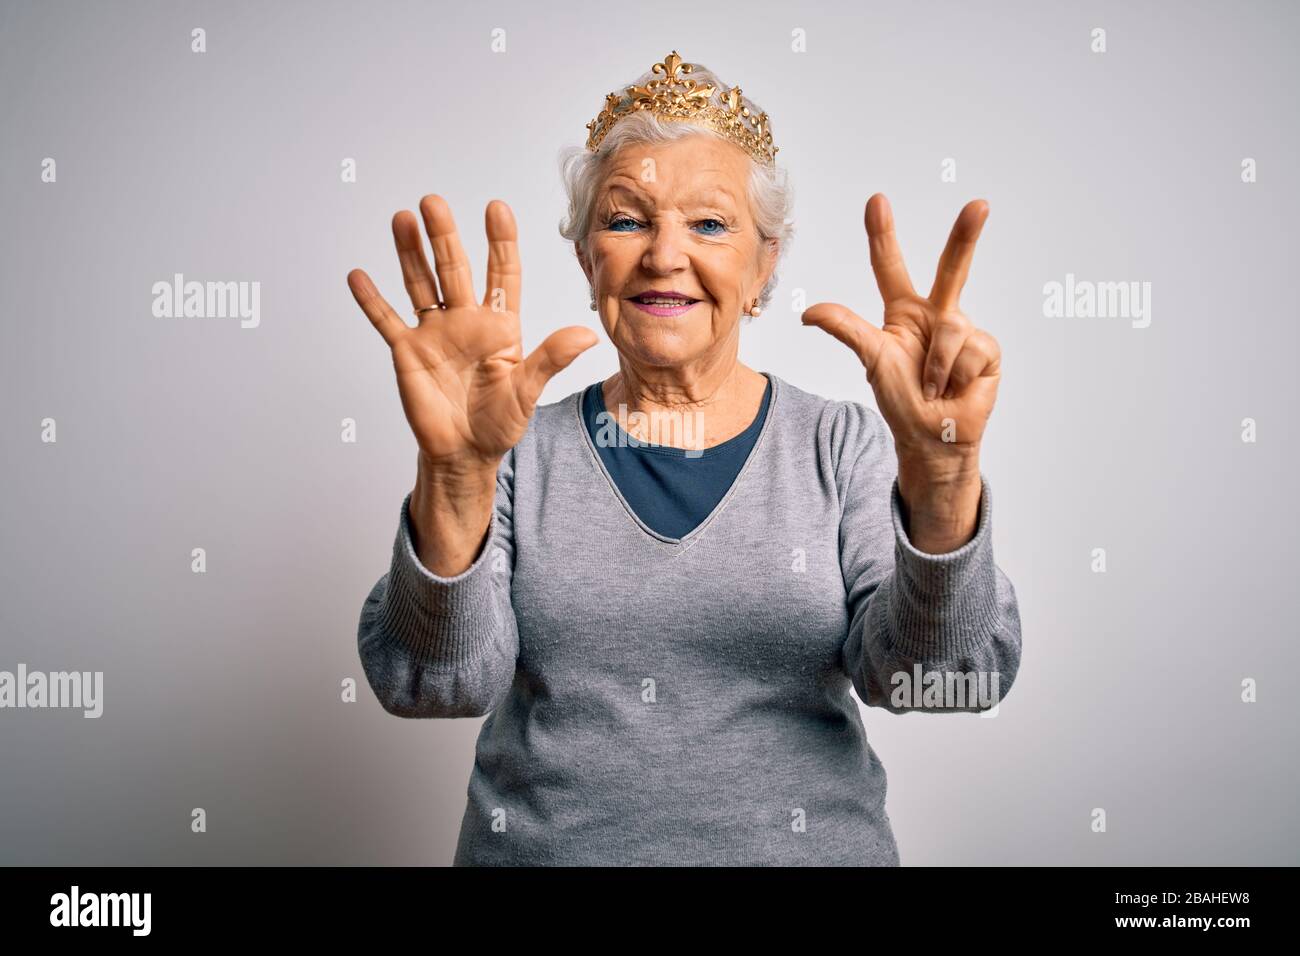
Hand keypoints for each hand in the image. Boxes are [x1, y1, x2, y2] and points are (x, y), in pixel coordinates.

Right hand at [347, 195, 598, 470]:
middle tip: (434, 202)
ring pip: (420, 284)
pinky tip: (358, 275)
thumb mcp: (527, 391)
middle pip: (453, 269)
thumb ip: (551, 359)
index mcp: (499, 326)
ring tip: (402, 218)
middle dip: (444, 236)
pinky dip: (372, 300)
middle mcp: (465, 320)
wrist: (465, 453)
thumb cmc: (499, 423)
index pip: (501, 274)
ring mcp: (434, 333)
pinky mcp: (407, 352)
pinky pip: (387, 321)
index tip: (496, 208)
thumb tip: (587, 335)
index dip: (499, 242)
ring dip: (409, 252)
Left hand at [801, 194, 1000, 471]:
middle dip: (966, 236)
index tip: (877, 201)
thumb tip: (808, 312)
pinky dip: (956, 373)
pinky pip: (970, 348)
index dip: (883, 235)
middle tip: (979, 205)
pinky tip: (957, 387)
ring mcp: (965, 330)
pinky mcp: (987, 349)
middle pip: (951, 268)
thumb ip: (846, 329)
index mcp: (904, 312)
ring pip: (952, 326)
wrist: (933, 437)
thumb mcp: (871, 360)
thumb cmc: (901, 399)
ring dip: (936, 366)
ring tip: (933, 388)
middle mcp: (937, 314)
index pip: (890, 267)